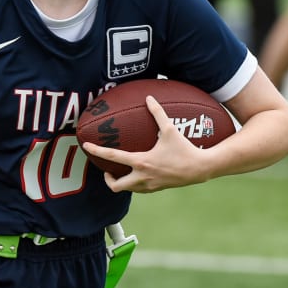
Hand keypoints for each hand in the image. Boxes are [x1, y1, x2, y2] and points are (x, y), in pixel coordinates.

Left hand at [83, 96, 212, 192]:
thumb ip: (158, 113)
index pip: (113, 157)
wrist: (201, 169)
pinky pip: (139, 190)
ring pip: (127, 189)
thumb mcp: (171, 129)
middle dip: (108, 180)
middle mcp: (142, 176)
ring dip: (121, 182)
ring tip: (120, 172)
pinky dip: (134, 184)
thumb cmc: (185, 149)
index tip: (87, 146)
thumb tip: (149, 98)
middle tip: (107, 169)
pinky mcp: (156, 189)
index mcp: (141, 162)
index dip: (97, 150)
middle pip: (115, 185)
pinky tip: (138, 173)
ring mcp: (149, 185)